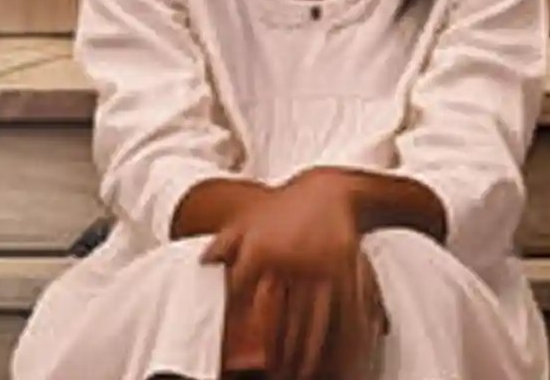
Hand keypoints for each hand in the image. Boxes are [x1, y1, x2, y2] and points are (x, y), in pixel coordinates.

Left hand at [203, 171, 385, 378]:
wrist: (329, 188)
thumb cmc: (282, 210)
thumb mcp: (245, 223)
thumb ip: (223, 246)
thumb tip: (202, 264)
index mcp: (261, 253)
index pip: (248, 306)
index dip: (247, 340)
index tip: (246, 366)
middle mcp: (292, 261)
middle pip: (285, 323)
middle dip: (283, 359)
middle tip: (280, 379)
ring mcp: (322, 266)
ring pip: (316, 322)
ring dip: (313, 356)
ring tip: (307, 376)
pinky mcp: (347, 270)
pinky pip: (345, 310)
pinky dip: (345, 338)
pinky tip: (342, 357)